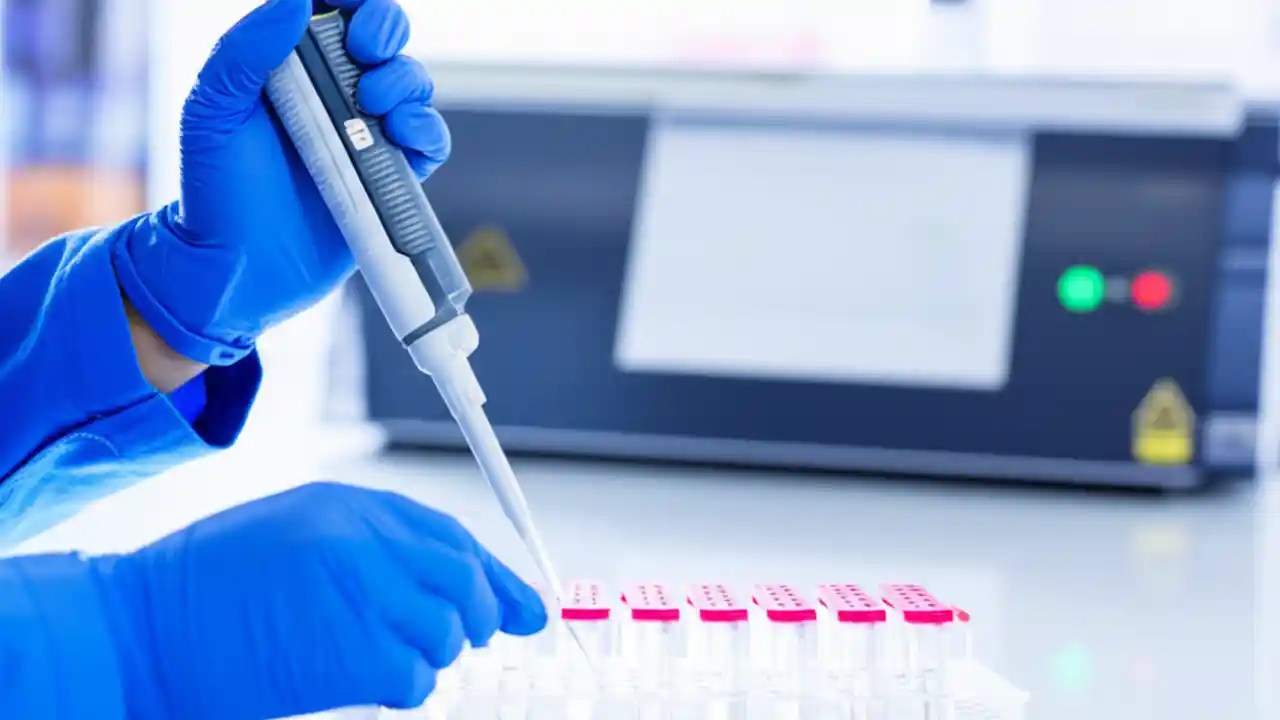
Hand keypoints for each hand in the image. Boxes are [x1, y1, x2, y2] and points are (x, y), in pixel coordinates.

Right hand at [89, 483, 545, 718]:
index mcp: (346, 506)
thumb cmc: (204, 592)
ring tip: (391, 656)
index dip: (493, 572)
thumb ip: (368, 549)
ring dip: (434, 652)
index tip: (524, 603)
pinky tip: (373, 681)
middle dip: (483, 612)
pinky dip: (407, 685)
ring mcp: (360, 592)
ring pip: (447, 628)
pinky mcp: (353, 650)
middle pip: (461, 575)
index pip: (447, 534)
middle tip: (483, 636)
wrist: (137, 633)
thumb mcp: (290, 536)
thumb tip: (446, 583)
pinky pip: (416, 673)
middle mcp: (361, 540)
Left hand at [113, 0, 448, 368]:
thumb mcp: (213, 112)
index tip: (348, 11)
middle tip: (365, 51)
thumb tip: (294, 0)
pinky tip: (405, 136)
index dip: (354, 2)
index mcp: (289, 66)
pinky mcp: (390, 177)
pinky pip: (430, 142)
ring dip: (405, 82)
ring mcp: (366, 135)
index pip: (333, 12)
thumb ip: (245, 51)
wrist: (236, 270)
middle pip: (384, 38)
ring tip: (376, 106)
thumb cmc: (215, 191)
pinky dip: (428, 131)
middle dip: (385, 29)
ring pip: (413, 85)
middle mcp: (333, 94)